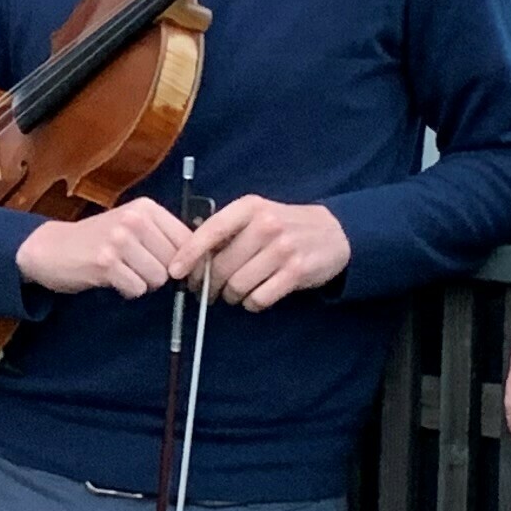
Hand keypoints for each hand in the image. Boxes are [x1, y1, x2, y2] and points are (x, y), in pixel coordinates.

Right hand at [16, 197, 193, 298]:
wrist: (51, 248)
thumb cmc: (97, 239)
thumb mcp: (131, 225)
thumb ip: (162, 235)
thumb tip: (201, 258)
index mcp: (146, 207)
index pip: (188, 238)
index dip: (188, 260)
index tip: (178, 271)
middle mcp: (134, 220)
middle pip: (174, 261)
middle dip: (161, 273)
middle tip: (139, 269)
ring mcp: (119, 240)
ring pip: (158, 278)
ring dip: (144, 283)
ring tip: (125, 272)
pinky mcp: (106, 263)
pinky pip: (137, 289)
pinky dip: (128, 291)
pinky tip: (113, 280)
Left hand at [179, 195, 350, 311]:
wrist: (335, 233)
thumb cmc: (285, 226)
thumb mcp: (257, 215)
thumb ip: (227, 231)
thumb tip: (189, 257)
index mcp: (249, 207)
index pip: (210, 231)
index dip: (188, 254)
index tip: (175, 272)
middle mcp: (265, 225)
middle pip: (221, 266)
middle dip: (208, 285)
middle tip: (207, 292)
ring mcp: (283, 249)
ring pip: (237, 285)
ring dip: (231, 296)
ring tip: (235, 293)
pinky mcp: (297, 272)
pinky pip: (259, 298)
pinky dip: (252, 303)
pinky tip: (255, 296)